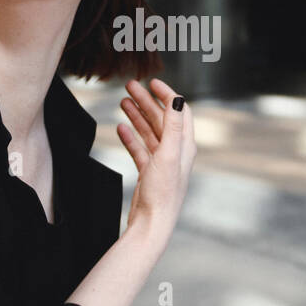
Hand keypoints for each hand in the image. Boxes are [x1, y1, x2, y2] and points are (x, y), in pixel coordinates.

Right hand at [116, 78, 195, 233]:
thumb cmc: (162, 193)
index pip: (180, 111)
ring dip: (137, 116)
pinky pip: (140, 148)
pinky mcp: (149, 172)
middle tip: (129, 86)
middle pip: (161, 119)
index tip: (152, 82)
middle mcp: (176, 152)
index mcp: (185, 145)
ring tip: (123, 101)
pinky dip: (131, 136)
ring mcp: (162, 162)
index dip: (167, 94)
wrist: (151, 223)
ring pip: (149, 131)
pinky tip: (120, 128)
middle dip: (146, 101)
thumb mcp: (169, 154)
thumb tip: (178, 99)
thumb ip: (173, 126)